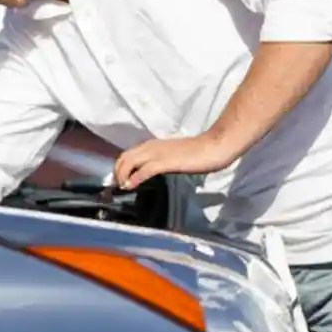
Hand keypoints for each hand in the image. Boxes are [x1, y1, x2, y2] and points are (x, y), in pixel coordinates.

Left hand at [112, 135, 236, 189]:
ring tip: (121, 187)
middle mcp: (151, 146)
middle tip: (117, 186)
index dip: (120, 166)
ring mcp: (157, 153)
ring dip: (122, 175)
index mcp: (153, 144)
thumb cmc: (198, 152)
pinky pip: (145, 169)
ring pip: (130, 161)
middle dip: (117, 171)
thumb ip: (161, 161)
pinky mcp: (165, 162)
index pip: (129, 153)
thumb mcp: (173, 155)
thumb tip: (152, 170)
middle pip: (124, 156)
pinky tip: (131, 186)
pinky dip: (134, 178)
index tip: (119, 179)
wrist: (214, 146)